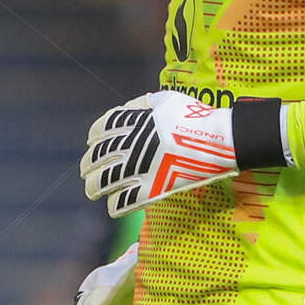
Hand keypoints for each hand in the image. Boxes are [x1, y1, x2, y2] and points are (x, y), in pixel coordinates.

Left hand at [81, 91, 238, 217]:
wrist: (217, 140)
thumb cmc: (195, 116)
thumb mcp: (166, 99)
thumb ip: (142, 104)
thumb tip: (126, 110)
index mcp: (132, 122)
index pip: (101, 129)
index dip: (94, 137)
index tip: (92, 143)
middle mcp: (130, 145)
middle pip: (96, 157)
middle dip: (88, 165)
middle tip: (86, 171)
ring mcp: (139, 169)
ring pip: (103, 182)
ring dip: (93, 187)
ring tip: (92, 191)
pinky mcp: (150, 190)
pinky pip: (122, 202)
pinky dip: (114, 205)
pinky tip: (113, 205)